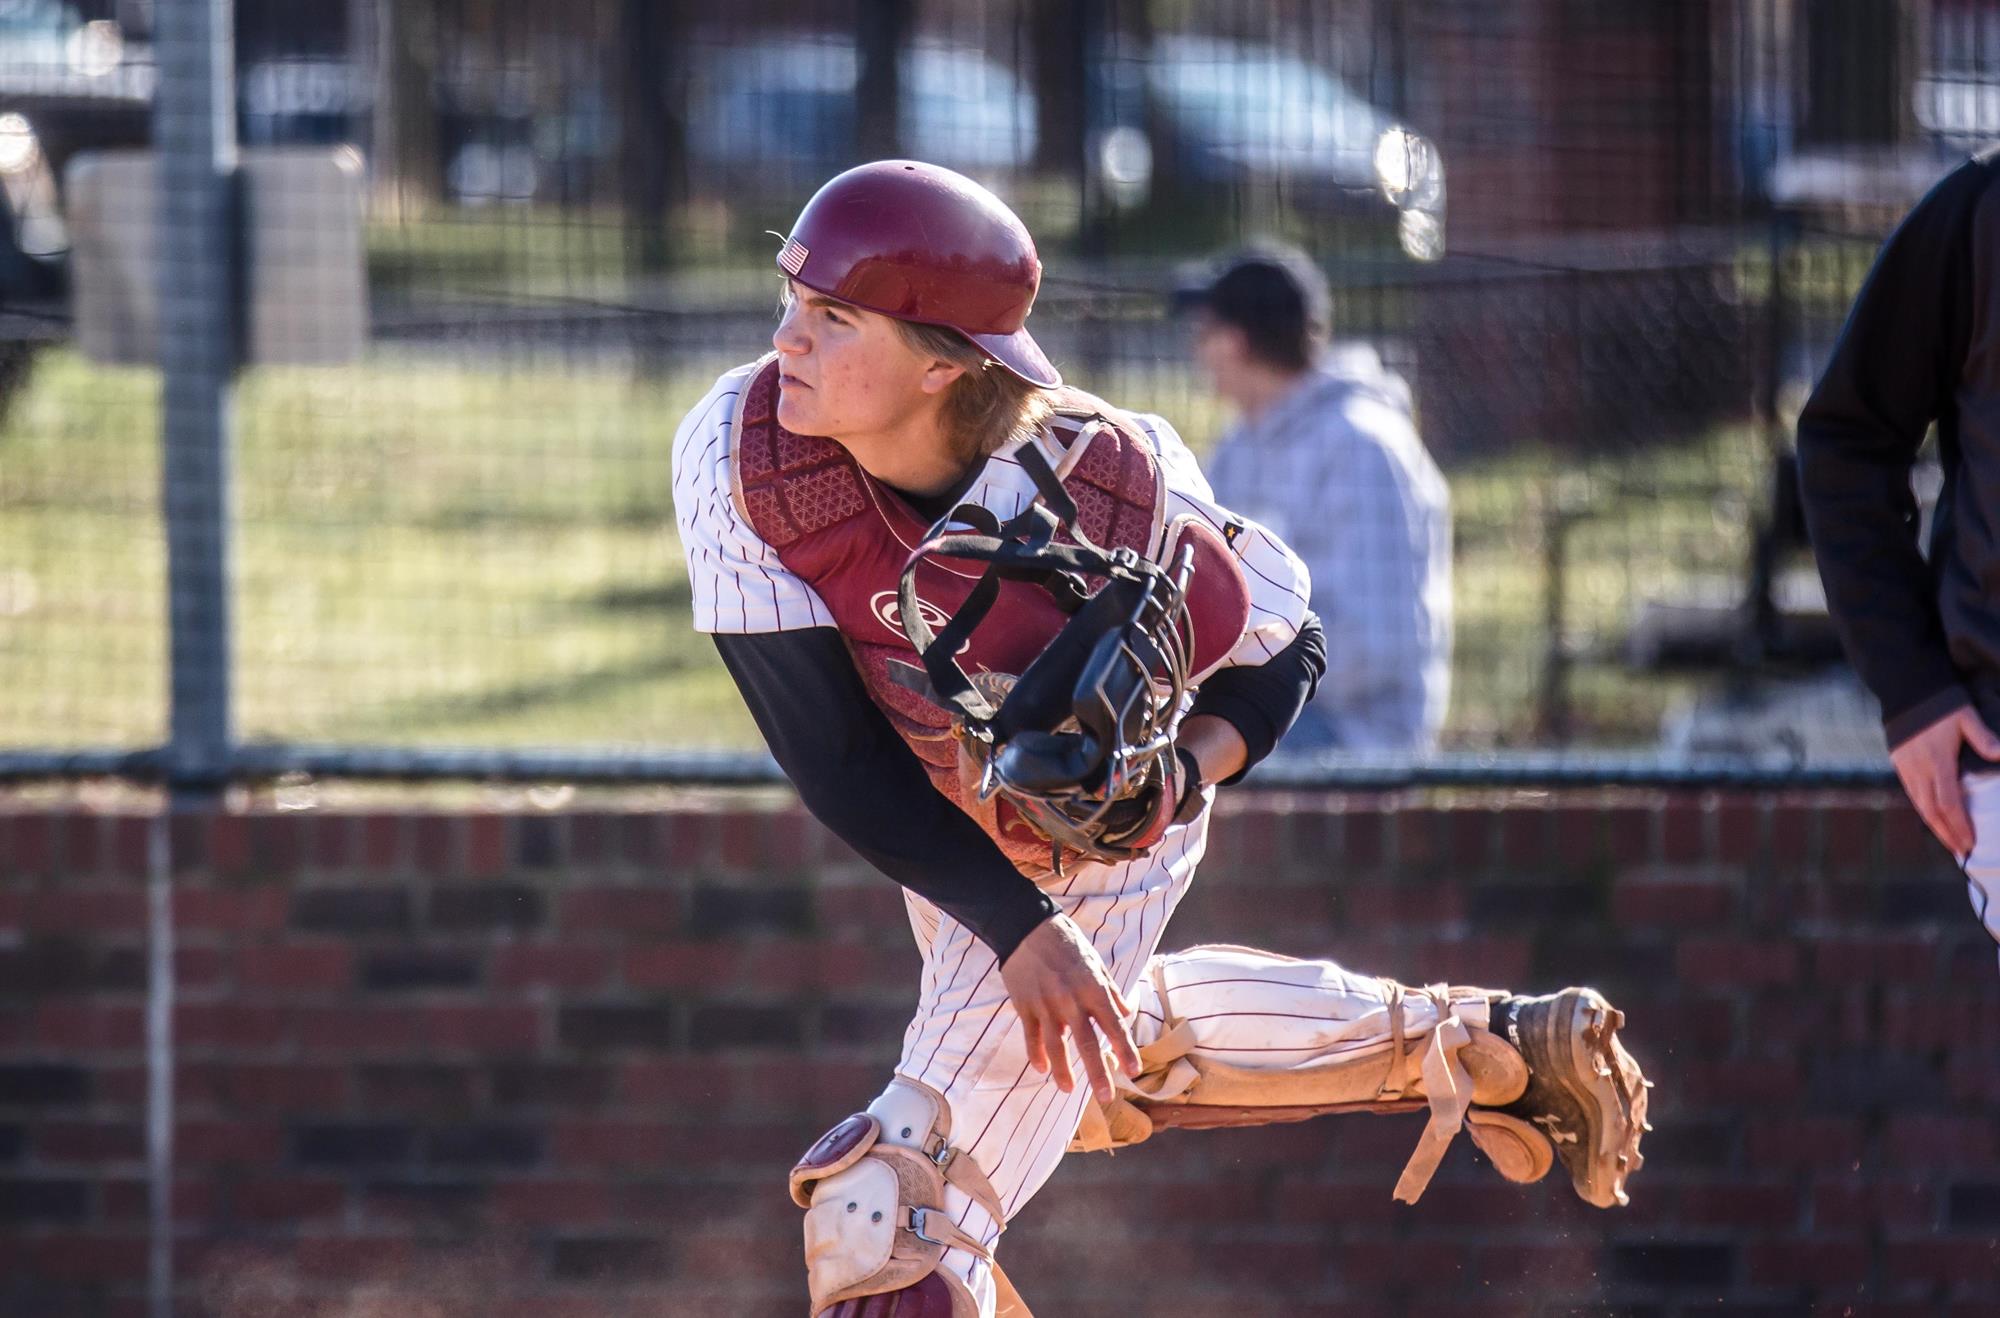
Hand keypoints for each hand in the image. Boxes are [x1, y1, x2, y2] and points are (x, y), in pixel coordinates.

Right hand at [999, 914, 1141, 1103]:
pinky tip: (1041, 1069)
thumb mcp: (1096, 962)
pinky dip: (1036, 1054)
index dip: (1124, 1049)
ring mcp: (1045, 1005)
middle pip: (1086, 1044)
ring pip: (1055, 1047)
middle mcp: (1071, 1000)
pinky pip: (1031, 1036)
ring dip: (1062, 1071)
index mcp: (1092, 988)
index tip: (1133, 1070)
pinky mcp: (1024, 1006)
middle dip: (1097, 1073)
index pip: (1113, 1025)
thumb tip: (1126, 1012)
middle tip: (1105, 1097)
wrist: (1025, 927)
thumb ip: (1111, 990)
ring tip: (1068, 1089)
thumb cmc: (1066, 942)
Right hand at [1889, 705, 1999, 856]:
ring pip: (1919, 805)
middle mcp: (1919, 769)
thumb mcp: (1965, 716)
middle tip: (1962, 851)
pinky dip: (1924, 809)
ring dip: (1935, 826)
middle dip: (1947, 834)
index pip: (1948, 803)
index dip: (1959, 826)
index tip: (1970, 843)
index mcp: (1938, 761)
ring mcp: (1907, 768)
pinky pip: (1912, 793)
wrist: (1905, 689)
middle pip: (1931, 812)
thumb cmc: (1940, 702)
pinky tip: (1933, 816)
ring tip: (1949, 840)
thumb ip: (1983, 738)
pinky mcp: (1900, 764)